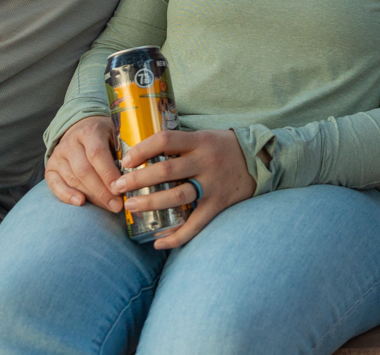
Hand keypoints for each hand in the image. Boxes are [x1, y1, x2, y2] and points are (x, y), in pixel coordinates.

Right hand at [45, 116, 122, 211]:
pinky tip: (80, 203)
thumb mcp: (115, 136)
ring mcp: (58, 154)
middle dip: (102, 190)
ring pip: (72, 179)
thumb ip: (121, 153)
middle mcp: (71, 142)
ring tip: (108, 206)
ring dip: (91, 196)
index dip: (108, 173)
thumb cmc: (104, 136)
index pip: (96, 153)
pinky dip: (66, 195)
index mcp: (89, 131)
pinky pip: (55, 184)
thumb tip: (132, 177)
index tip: (120, 189)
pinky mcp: (50, 166)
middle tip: (117, 205)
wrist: (81, 128)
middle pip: (84, 170)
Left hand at [113, 129, 256, 250]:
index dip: (142, 149)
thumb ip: (180, 144)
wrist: (261, 161)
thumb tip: (142, 151)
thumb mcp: (205, 137)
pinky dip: (177, 236)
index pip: (166, 140)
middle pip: (166, 171)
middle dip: (138, 180)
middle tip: (118, 187)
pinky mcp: (219, 204)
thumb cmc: (224, 148)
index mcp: (200, 141)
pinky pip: (196, 224)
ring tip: (131, 207)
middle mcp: (205, 162)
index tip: (125, 160)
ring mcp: (213, 184)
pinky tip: (158, 242)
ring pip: (177, 196)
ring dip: (151, 203)